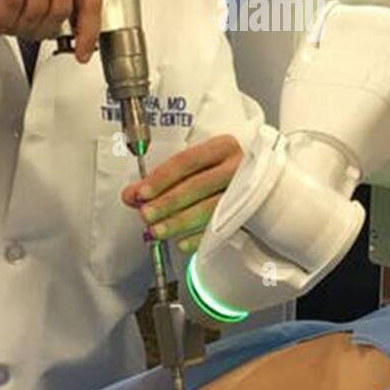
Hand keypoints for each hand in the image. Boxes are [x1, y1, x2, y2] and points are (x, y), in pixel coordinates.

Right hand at [0, 0, 101, 59]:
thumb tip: (65, 13)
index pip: (91, 1)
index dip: (87, 32)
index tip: (81, 52)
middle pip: (59, 11)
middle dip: (41, 31)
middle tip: (28, 33)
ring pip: (35, 10)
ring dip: (19, 27)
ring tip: (8, 26)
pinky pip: (12, 1)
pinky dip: (4, 18)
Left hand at [120, 135, 243, 253]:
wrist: (258, 187)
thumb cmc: (218, 173)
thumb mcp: (191, 170)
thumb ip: (160, 181)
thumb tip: (131, 195)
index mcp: (223, 147)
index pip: (187, 161)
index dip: (162, 178)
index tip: (142, 193)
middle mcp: (237, 167)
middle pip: (197, 185)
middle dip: (167, 203)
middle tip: (145, 215)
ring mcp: (245, 192)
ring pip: (209, 208)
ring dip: (178, 222)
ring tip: (157, 231)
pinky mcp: (249, 215)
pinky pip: (221, 230)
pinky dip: (199, 238)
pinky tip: (181, 243)